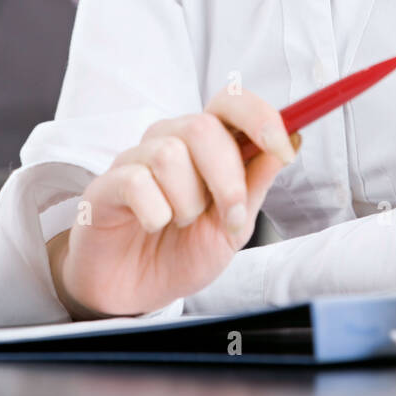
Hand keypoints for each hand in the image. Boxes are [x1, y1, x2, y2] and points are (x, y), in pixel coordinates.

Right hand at [49, 88, 300, 317]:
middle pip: (202, 126)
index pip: (231, 102)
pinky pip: (137, 183)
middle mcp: (169, 141)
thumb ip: (255, 186)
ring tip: (180, 224)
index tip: (282, 148)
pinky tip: (152, 225)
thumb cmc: (181, 252)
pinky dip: (155, 214)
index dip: (260, 117)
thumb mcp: (232, 228)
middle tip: (229, 218)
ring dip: (187, 203)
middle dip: (227, 179)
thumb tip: (290, 143)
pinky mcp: (105, 185)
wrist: (134, 292)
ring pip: (169, 154)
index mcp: (206, 145)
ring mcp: (135, 160)